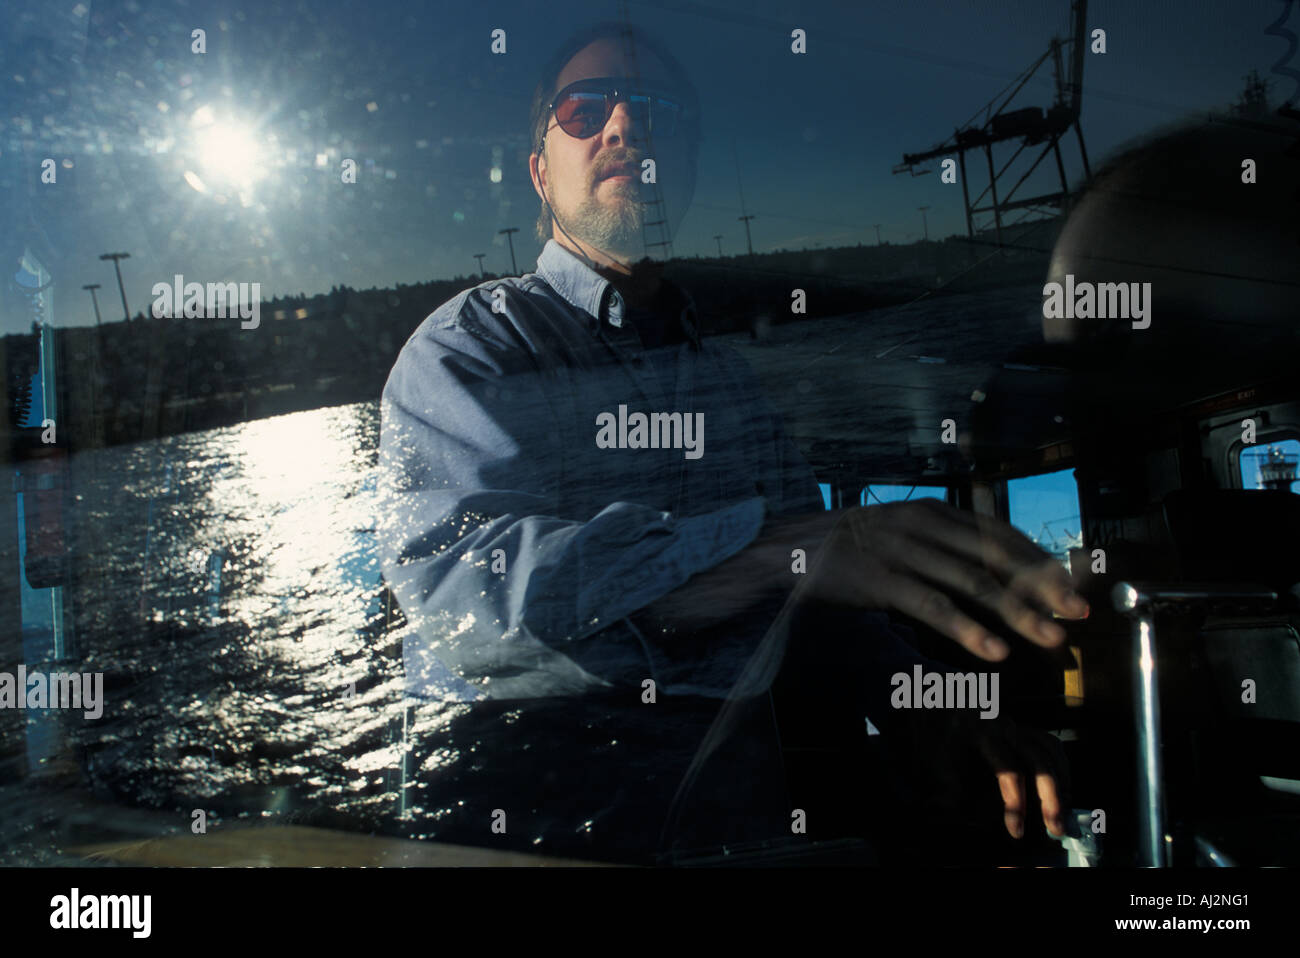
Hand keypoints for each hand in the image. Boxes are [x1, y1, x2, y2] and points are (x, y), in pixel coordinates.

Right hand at [799, 499, 1088, 660]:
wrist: (789, 549)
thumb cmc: (851, 548)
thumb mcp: (901, 533)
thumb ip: (942, 547)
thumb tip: (993, 572)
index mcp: (934, 511)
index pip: (1000, 535)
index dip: (1041, 562)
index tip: (1074, 589)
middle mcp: (924, 524)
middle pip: (997, 557)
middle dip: (1044, 588)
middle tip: (1079, 616)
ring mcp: (902, 550)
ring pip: (973, 583)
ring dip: (1018, 614)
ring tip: (1051, 639)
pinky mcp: (880, 580)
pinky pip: (932, 607)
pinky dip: (967, 630)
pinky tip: (994, 651)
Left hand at [902, 709, 1069, 840]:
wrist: (936, 702)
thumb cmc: (935, 735)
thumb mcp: (934, 758)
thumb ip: (947, 786)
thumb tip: (960, 812)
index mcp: (982, 734)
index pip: (1009, 771)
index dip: (1015, 803)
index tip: (1016, 831)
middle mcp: (1005, 727)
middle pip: (1039, 761)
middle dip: (1050, 798)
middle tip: (1055, 829)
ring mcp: (1016, 725)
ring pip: (1050, 751)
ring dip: (1061, 784)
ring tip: (1062, 813)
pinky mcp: (1021, 728)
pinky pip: (1050, 744)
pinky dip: (1061, 768)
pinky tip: (1061, 790)